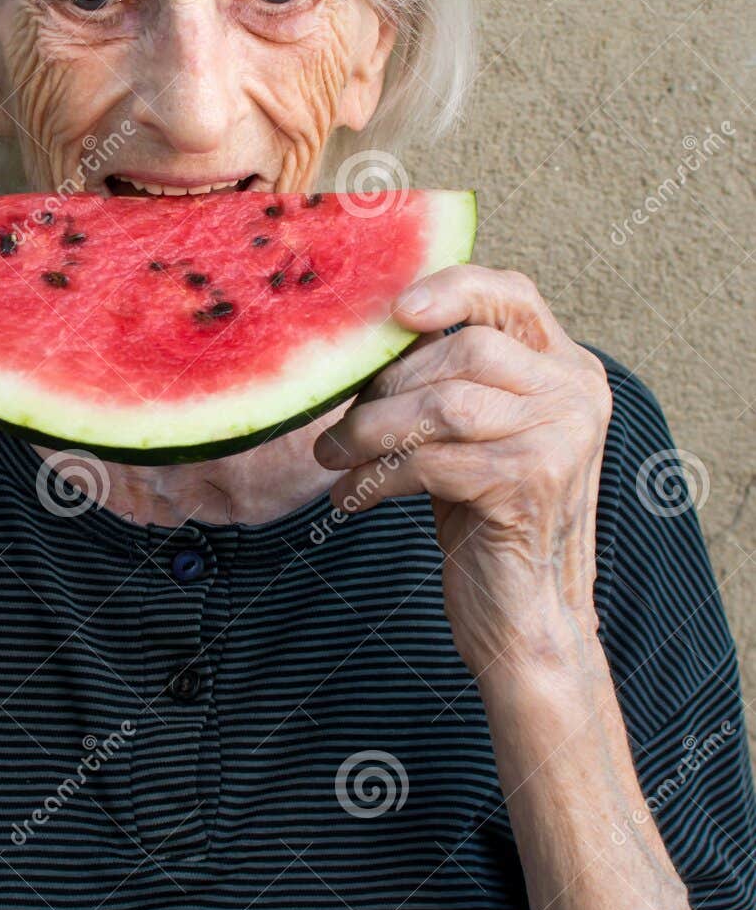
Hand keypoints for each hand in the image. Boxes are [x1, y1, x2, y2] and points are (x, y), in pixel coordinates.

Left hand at [312, 265, 612, 678]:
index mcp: (569, 370)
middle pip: (465, 349)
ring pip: (443, 404)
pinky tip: (351, 498)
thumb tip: (368, 336)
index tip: (393, 311)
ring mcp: (560, 438)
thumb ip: (450, 380)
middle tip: (340, 424)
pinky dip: (377, 478)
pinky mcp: (528, 484)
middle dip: (387, 384)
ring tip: (333, 457)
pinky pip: (431, 460)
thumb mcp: (477, 436)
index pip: (513, 295)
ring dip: (371, 430)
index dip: (450, 289)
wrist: (527, 620)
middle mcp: (576, 394)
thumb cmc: (488, 521)